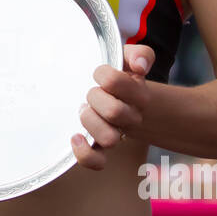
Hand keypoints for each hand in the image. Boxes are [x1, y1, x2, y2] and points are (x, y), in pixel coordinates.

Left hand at [71, 45, 154, 171]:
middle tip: (91, 91)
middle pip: (114, 112)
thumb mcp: (129, 60)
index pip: (115, 82)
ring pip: (109, 138)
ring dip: (91, 122)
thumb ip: (140, 54)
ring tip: (84, 109)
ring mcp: (116, 133)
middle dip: (95, 97)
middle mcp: (131, 116)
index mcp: (138, 93)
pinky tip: (75, 137)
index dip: (102, 74)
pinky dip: (85, 153)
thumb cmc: (121, 76)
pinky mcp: (100, 148)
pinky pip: (96, 161)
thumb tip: (140, 66)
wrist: (118, 98)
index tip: (98, 73)